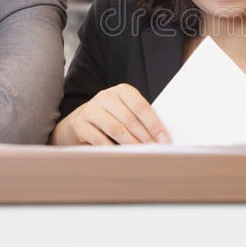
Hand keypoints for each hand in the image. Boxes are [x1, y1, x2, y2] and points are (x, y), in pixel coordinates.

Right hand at [51, 83, 169, 145]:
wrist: (83, 118)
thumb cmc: (113, 116)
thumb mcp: (127, 110)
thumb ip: (142, 119)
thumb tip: (162, 137)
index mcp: (122, 90)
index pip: (141, 106)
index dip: (154, 124)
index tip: (164, 139)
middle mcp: (106, 96)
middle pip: (129, 118)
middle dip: (145, 136)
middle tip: (154, 150)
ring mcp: (91, 109)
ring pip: (115, 128)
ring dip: (131, 143)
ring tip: (141, 154)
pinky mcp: (80, 124)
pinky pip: (99, 139)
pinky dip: (112, 149)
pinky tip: (121, 156)